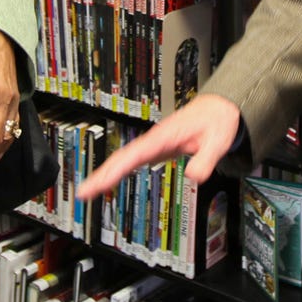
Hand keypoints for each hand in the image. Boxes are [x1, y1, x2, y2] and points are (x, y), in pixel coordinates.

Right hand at [78, 93, 242, 198]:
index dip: (113, 170)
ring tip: (88, 191)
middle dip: (101, 175)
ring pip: (124, 159)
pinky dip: (119, 170)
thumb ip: (207, 159)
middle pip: (122, 158)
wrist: (219, 108)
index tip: (97, 184)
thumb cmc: (217, 121)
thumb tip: (194, 176)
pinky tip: (110, 180)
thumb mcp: (218, 141)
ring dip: (106, 173)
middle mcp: (154, 140)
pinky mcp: (157, 148)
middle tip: (83, 193)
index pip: (133, 155)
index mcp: (164, 137)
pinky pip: (133, 160)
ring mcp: (154, 144)